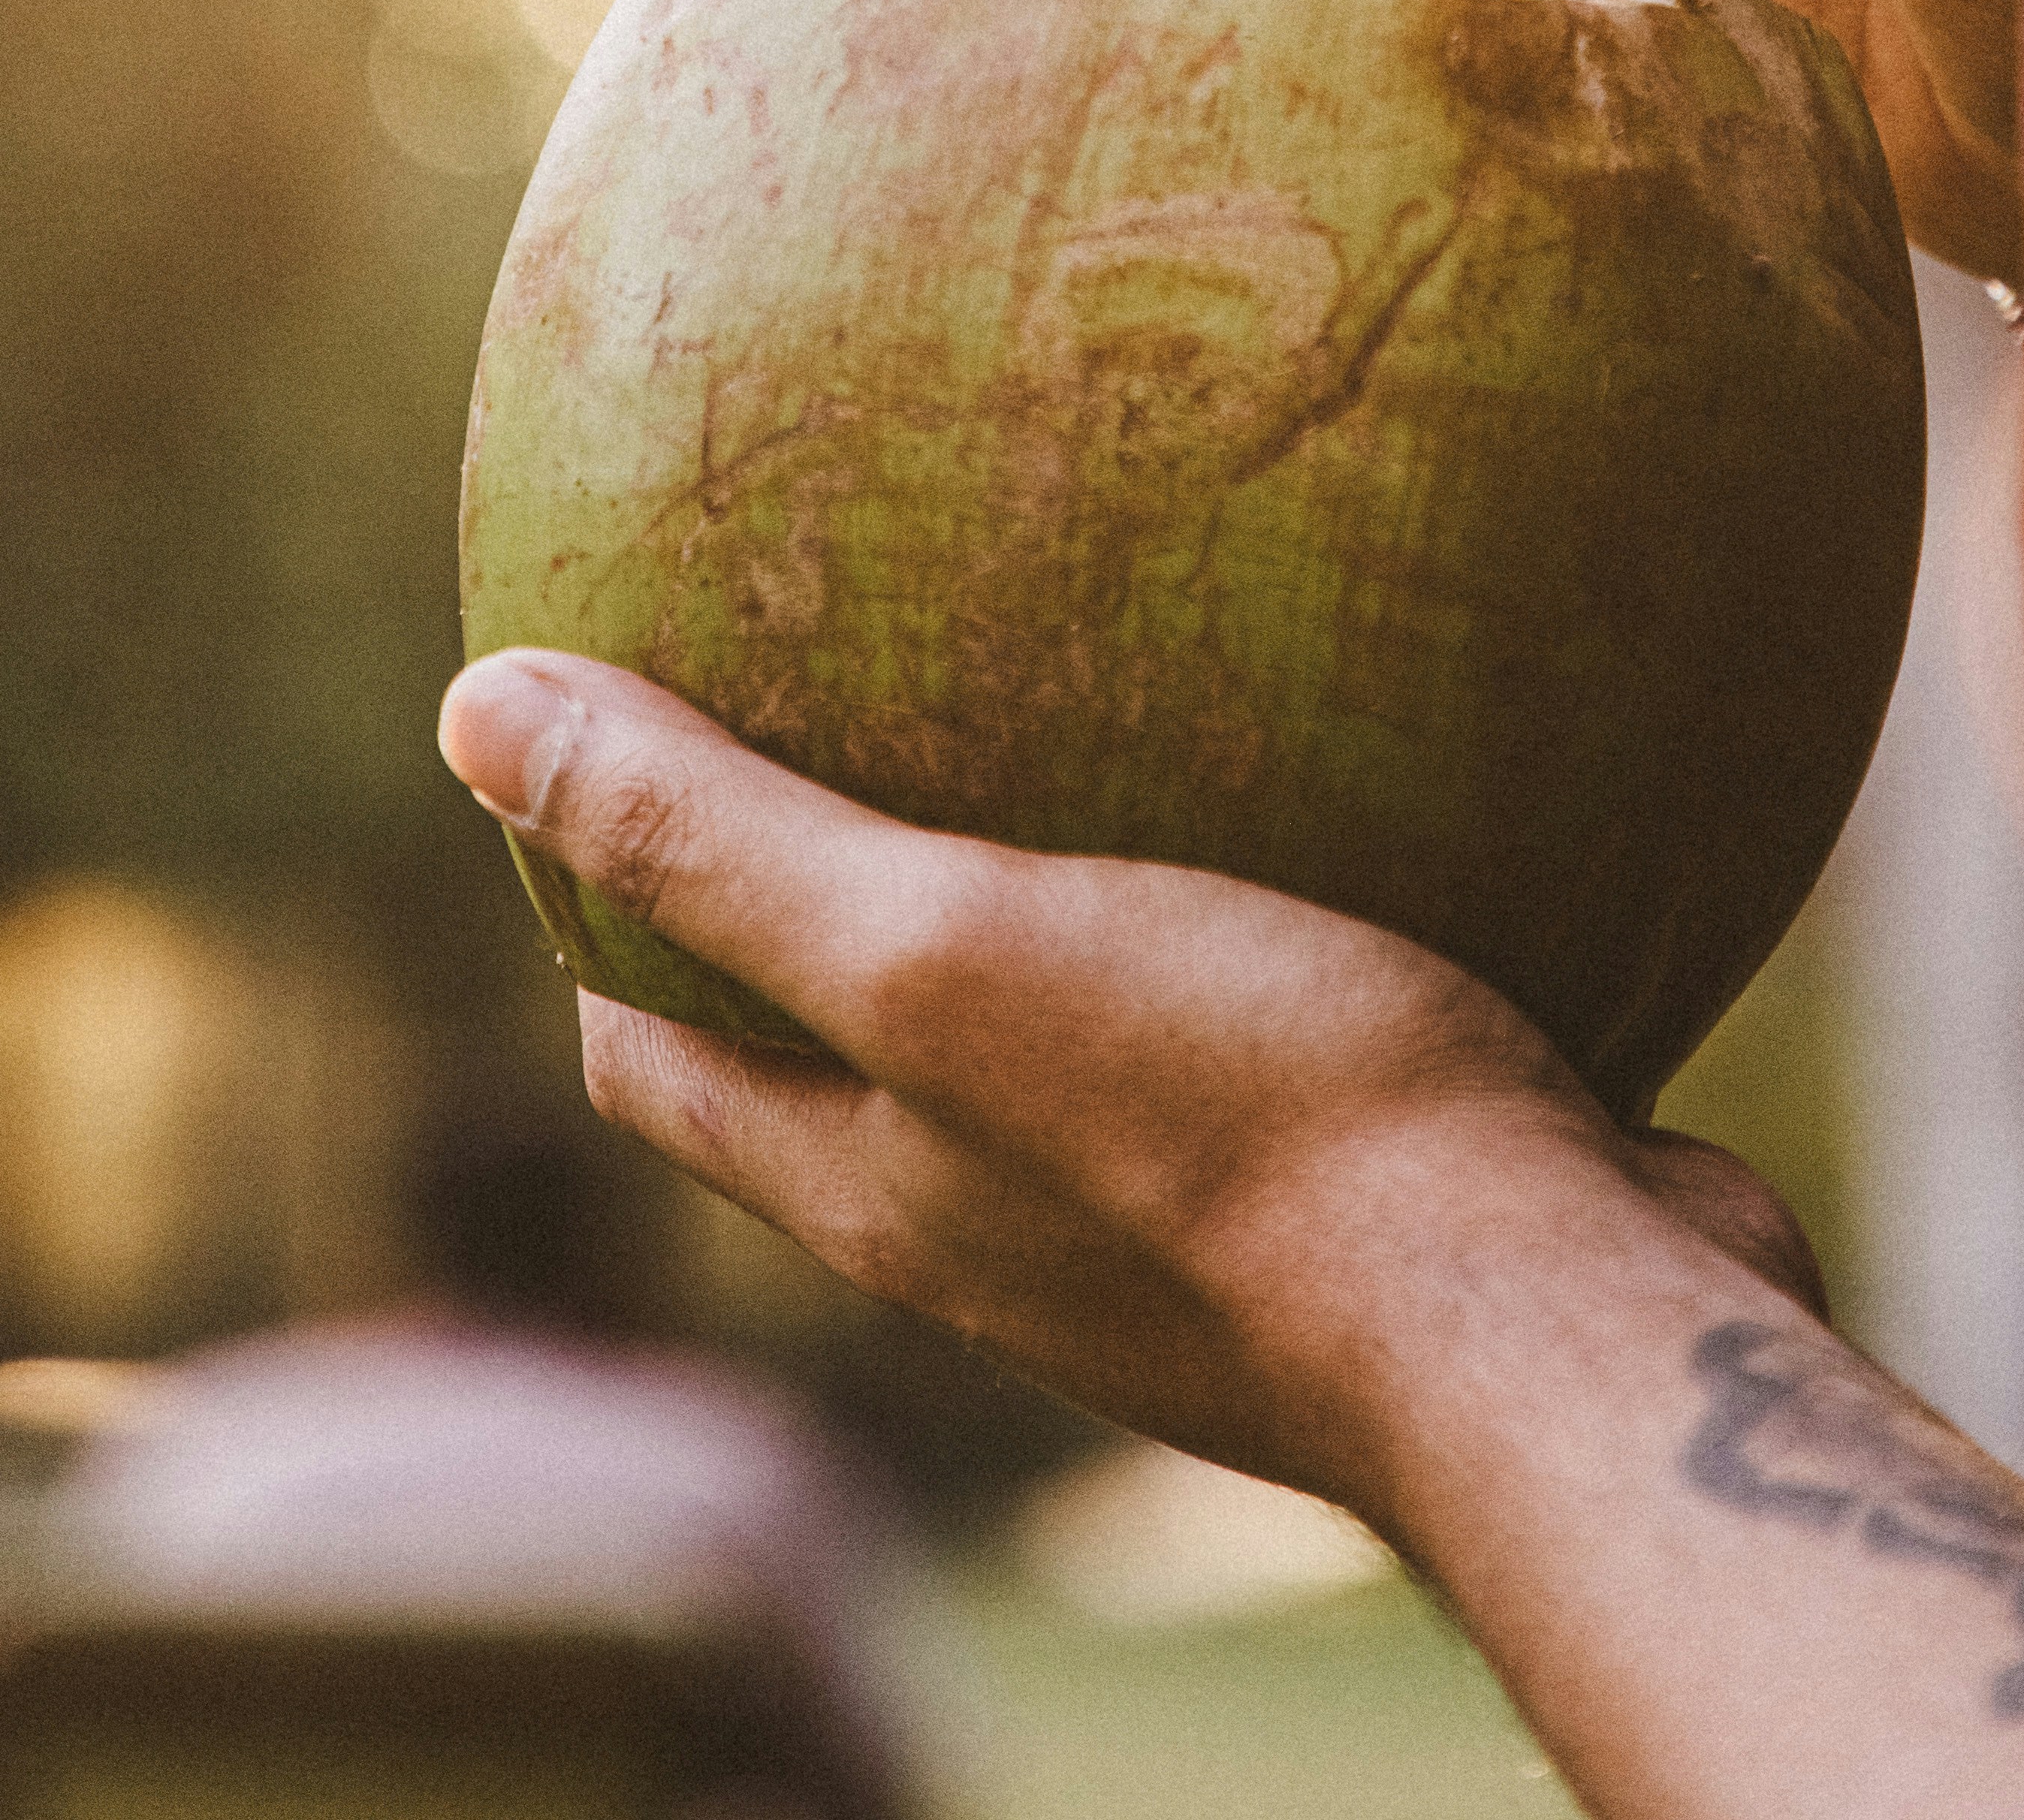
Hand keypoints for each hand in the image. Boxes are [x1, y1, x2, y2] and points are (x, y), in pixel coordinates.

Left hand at [438, 651, 1824, 1521]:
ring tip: (1053, 742)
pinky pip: (1230, 1036)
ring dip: (1012, 928)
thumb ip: (721, 843)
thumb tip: (472, 711)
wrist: (1551, 1311)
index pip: (658, 1060)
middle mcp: (1002, 1225)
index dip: (599, 931)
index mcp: (879, 1185)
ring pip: (1036, 1055)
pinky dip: (1207, 928)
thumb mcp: (937, 948)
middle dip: (789, 922)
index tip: (592, 774)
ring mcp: (1175, 1224)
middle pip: (833, 1066)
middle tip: (804, 717)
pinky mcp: (1339, 1191)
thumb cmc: (1237, 1123)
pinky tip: (1296, 811)